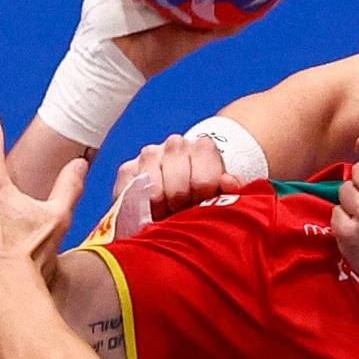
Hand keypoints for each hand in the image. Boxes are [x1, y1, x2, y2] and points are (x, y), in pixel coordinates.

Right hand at [113, 133, 240, 220]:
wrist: (183, 182)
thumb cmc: (206, 190)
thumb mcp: (224, 191)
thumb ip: (231, 189)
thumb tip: (227, 182)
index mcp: (203, 147)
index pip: (203, 182)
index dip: (202, 203)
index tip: (201, 208)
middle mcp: (176, 144)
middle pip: (178, 189)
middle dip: (181, 208)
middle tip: (183, 214)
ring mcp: (150, 154)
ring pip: (154, 191)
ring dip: (161, 210)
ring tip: (167, 214)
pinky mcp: (127, 168)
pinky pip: (129, 191)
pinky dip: (138, 208)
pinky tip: (148, 212)